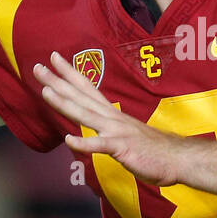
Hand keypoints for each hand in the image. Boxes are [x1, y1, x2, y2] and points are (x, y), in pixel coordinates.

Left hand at [33, 51, 181, 185]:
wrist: (179, 159)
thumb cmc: (154, 149)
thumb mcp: (127, 134)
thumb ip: (109, 128)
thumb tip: (94, 127)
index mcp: (112, 114)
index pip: (88, 88)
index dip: (70, 73)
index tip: (54, 58)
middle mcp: (112, 118)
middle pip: (81, 96)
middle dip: (58, 81)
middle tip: (38, 66)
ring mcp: (117, 132)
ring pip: (86, 115)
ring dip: (65, 103)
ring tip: (45, 91)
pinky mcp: (122, 149)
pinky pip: (101, 146)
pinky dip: (85, 143)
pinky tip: (69, 141)